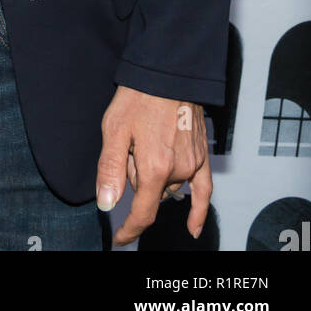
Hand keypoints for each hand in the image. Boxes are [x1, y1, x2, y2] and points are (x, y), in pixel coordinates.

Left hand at [96, 86, 210, 244]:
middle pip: (149, 191)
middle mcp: (177, 170)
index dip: (129, 229)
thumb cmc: (138, 97)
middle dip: (135, 175)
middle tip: (130, 141)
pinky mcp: (202, 155)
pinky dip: (198, 209)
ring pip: (166, 184)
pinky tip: (193, 227)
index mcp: (154, 168)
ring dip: (153, 173)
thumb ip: (110, 169)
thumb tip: (107, 204)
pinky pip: (204, 189)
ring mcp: (192, 164)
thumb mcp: (114, 129)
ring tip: (146, 138)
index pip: (142, 213)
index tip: (119, 238)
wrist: (168, 72)